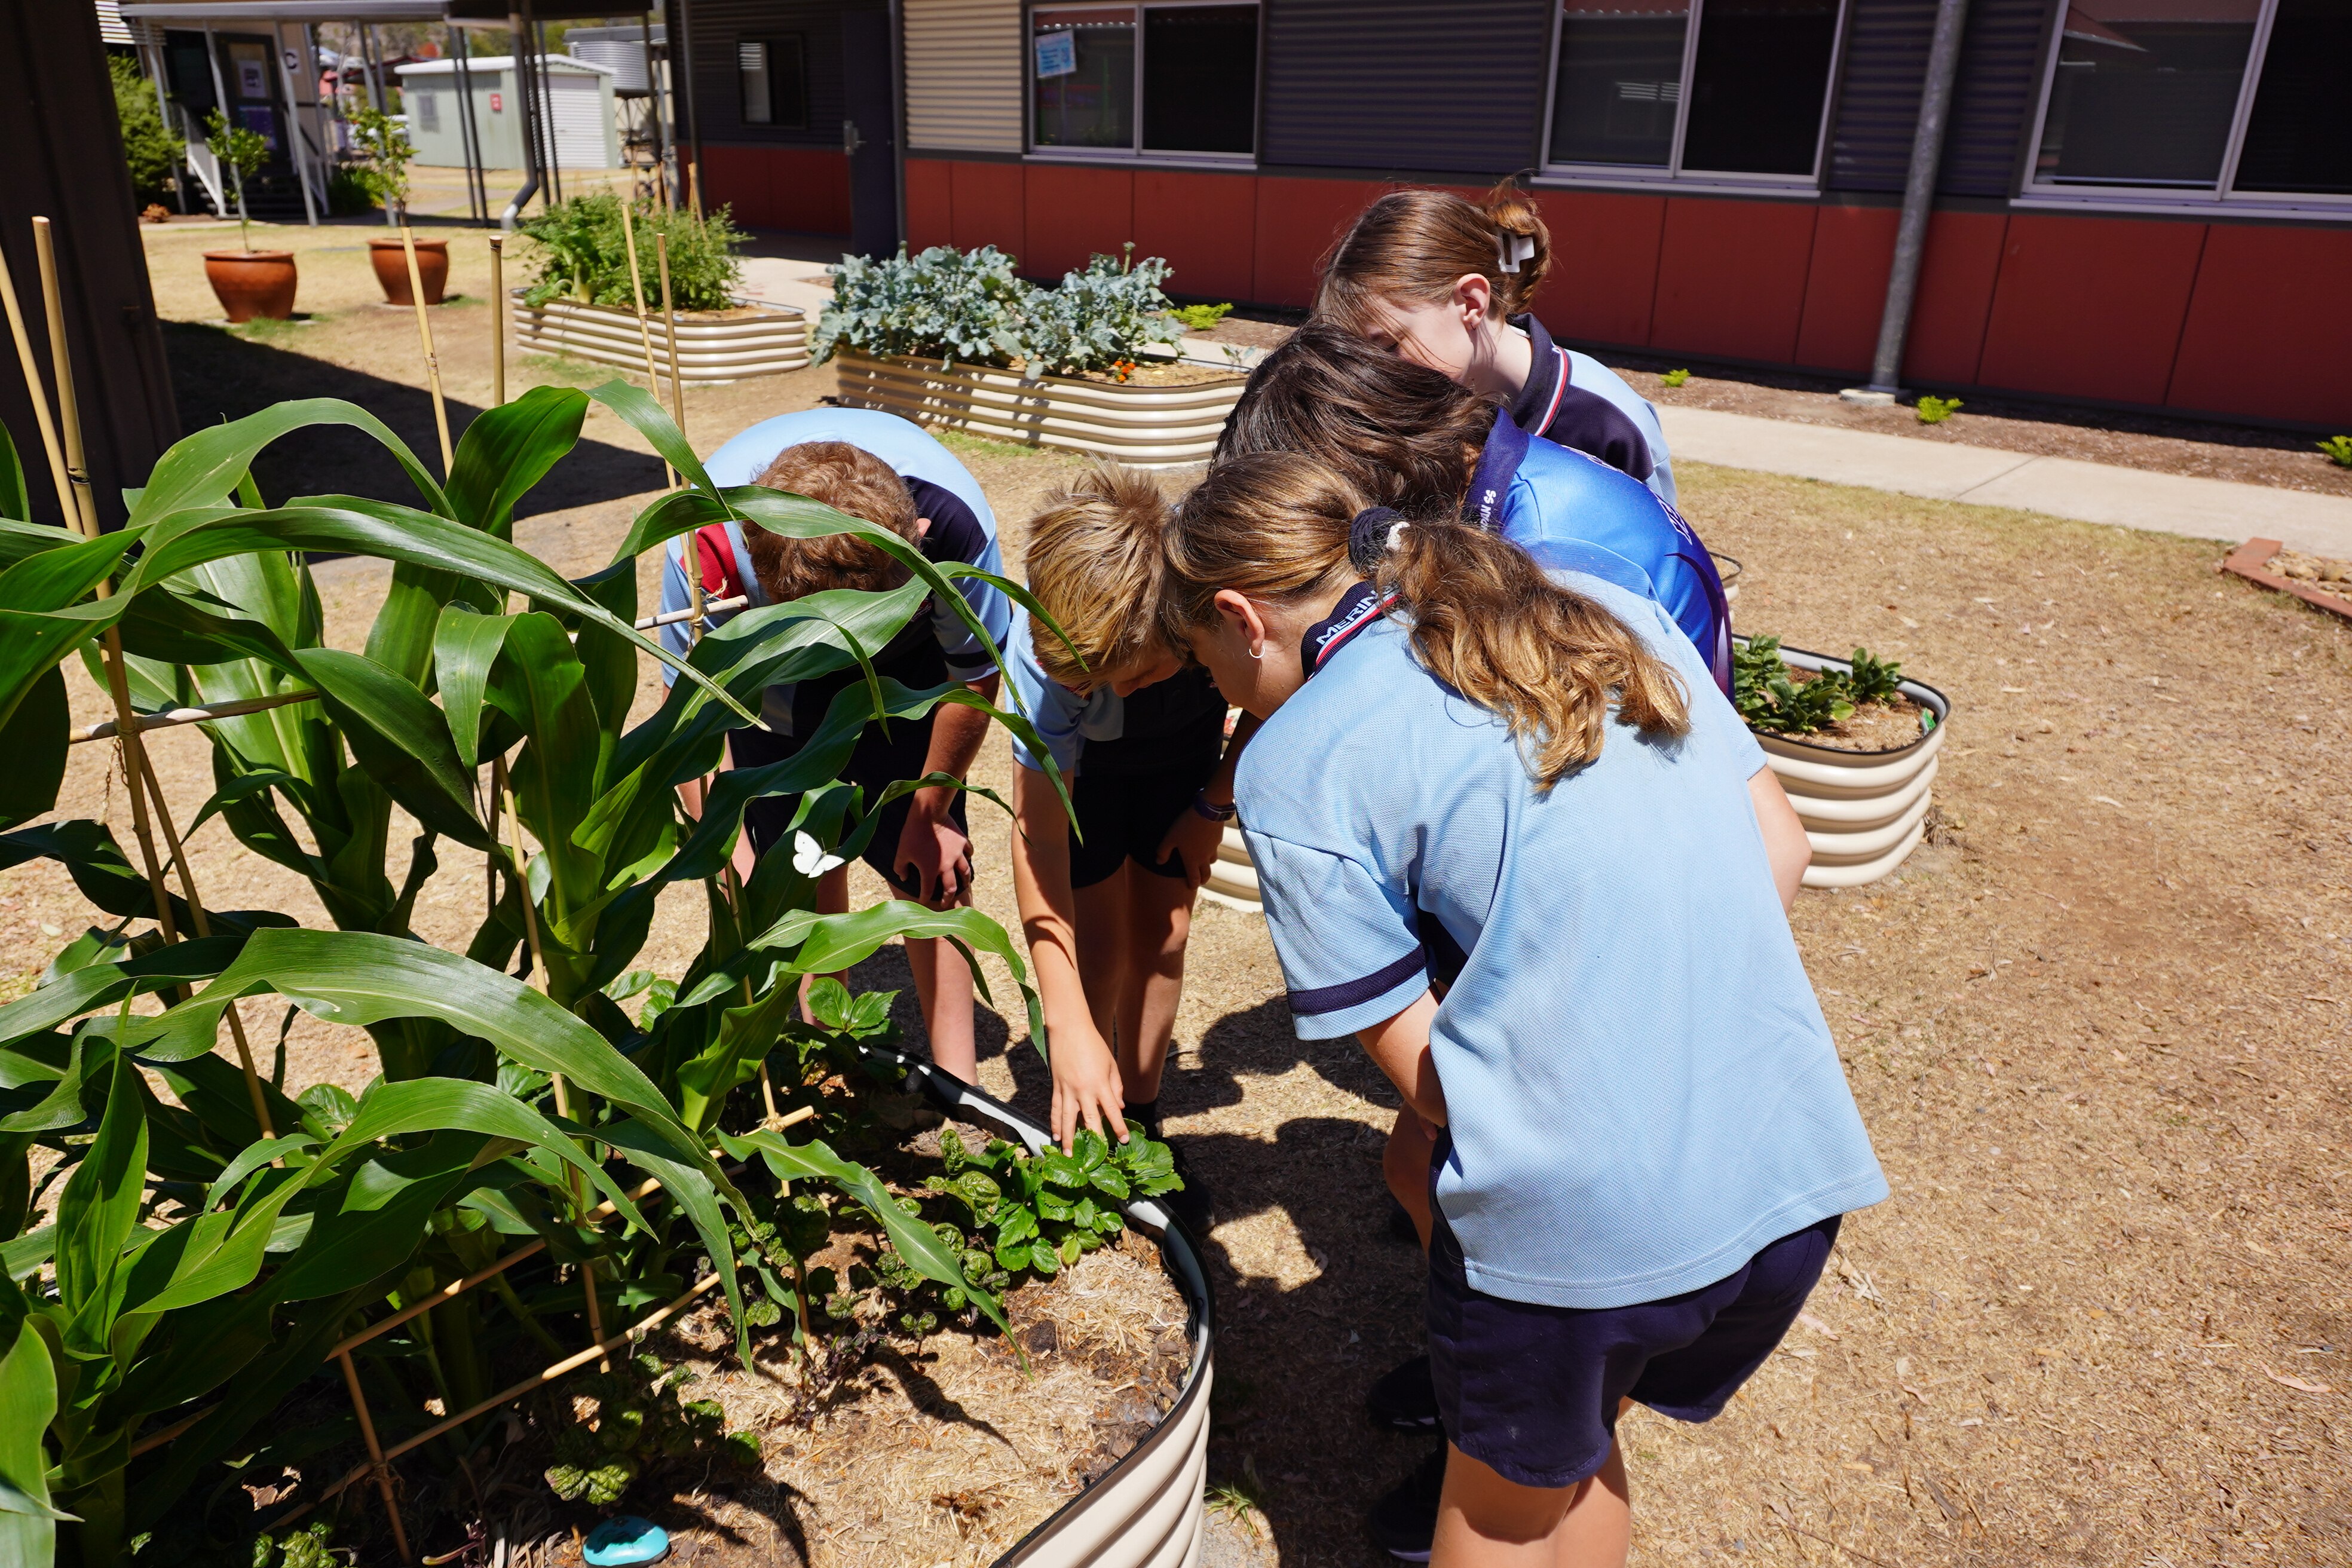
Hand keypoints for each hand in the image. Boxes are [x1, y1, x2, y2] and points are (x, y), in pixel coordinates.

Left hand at [894, 787, 972, 907]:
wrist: (928, 814)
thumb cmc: (912, 835)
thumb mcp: (901, 853)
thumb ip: (900, 868)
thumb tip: (903, 878)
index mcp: (930, 871)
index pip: (928, 891)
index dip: (924, 899)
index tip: (923, 902)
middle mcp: (946, 866)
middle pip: (951, 888)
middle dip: (948, 898)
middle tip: (947, 903)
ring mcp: (957, 854)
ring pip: (965, 872)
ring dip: (964, 880)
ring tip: (964, 884)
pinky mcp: (962, 842)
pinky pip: (969, 851)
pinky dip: (968, 856)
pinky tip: (967, 857)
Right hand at [1048, 1018, 1125, 1153]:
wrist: (1070, 1029)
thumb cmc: (1094, 1045)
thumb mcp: (1111, 1064)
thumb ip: (1116, 1086)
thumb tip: (1119, 1106)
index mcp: (1100, 1084)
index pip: (1112, 1111)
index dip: (1118, 1127)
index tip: (1123, 1140)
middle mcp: (1084, 1090)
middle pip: (1089, 1120)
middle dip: (1094, 1139)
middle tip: (1097, 1156)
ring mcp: (1067, 1089)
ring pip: (1068, 1119)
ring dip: (1068, 1138)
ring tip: (1068, 1154)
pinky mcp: (1056, 1086)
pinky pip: (1055, 1108)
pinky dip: (1055, 1123)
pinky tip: (1056, 1135)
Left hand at [1155, 803, 1224, 891]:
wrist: (1207, 812)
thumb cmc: (1186, 826)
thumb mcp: (1170, 838)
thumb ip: (1163, 851)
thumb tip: (1158, 862)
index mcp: (1192, 860)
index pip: (1194, 878)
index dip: (1193, 884)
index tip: (1192, 888)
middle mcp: (1204, 857)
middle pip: (1207, 873)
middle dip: (1204, 879)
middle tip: (1201, 882)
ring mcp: (1213, 848)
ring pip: (1212, 861)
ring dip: (1208, 864)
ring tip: (1204, 863)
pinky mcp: (1218, 838)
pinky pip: (1215, 847)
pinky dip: (1211, 849)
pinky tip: (1207, 843)